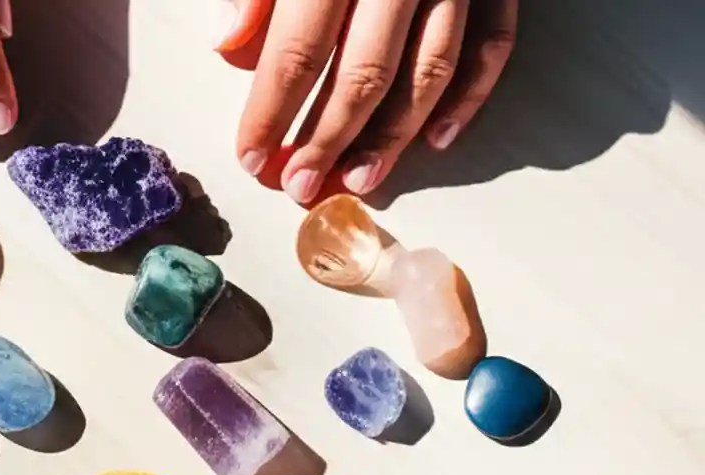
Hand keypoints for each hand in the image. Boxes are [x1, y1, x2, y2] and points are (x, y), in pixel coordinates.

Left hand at [216, 0, 516, 201]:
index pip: (298, 51)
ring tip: (362, 178)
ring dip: (395, 134)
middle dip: (328, 139)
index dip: (272, 111)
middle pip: (364, 73)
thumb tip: (227, 44)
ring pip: (429, 68)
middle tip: (301, 186)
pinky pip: (494, 40)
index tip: (251, 156)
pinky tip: (440, 137)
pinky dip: (470, 94)